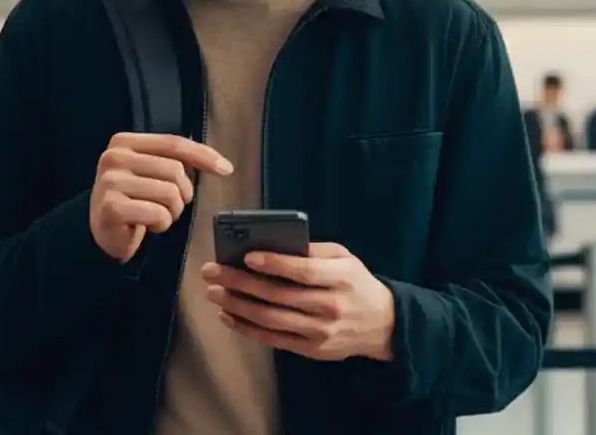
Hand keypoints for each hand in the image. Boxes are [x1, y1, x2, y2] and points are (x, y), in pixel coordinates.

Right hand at [90, 133, 232, 263]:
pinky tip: (148, 225)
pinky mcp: (111, 207)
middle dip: (182, 193)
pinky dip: (161, 223)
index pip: (174, 143)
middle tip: (170, 205)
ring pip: (169, 193)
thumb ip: (175, 160)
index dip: (203, 155)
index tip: (226, 169)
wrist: (102, 232)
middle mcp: (114, 157)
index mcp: (125, 142)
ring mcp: (111, 182)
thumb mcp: (151, 172)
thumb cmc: (133, 200)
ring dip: (172, 211)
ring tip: (157, 214)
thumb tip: (220, 164)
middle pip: (174, 170)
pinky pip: (158, 213)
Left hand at [202, 243, 395, 361]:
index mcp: (341, 278)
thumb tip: (273, 244)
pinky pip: (273, 339)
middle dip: (241, 283)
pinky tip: (228, 315)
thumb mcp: (345, 258)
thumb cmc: (356, 283)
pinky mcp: (312, 350)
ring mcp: (320, 332)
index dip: (274, 264)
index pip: (303, 271)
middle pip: (279, 295)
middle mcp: (331, 306)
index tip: (246, 256)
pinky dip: (247, 328)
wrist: (382, 324)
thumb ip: (314, 251)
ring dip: (238, 305)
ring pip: (271, 319)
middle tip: (212, 271)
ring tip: (214, 292)